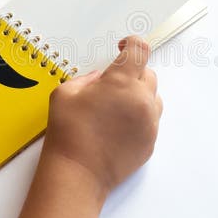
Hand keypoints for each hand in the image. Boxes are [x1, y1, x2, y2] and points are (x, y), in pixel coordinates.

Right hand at [43, 35, 162, 198]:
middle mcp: (142, 100)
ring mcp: (149, 123)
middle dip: (132, 74)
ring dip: (138, 96)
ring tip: (115, 108)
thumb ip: (87, 78)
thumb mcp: (65, 93)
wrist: (78, 173)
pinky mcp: (150, 142)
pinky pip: (150, 120)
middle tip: (111, 86)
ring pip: (153, 98)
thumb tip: (100, 80)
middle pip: (148, 74)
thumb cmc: (68, 132)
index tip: (124, 46)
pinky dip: (139, 117)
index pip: (139, 50)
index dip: (132, 43)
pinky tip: (118, 127)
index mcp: (122, 83)